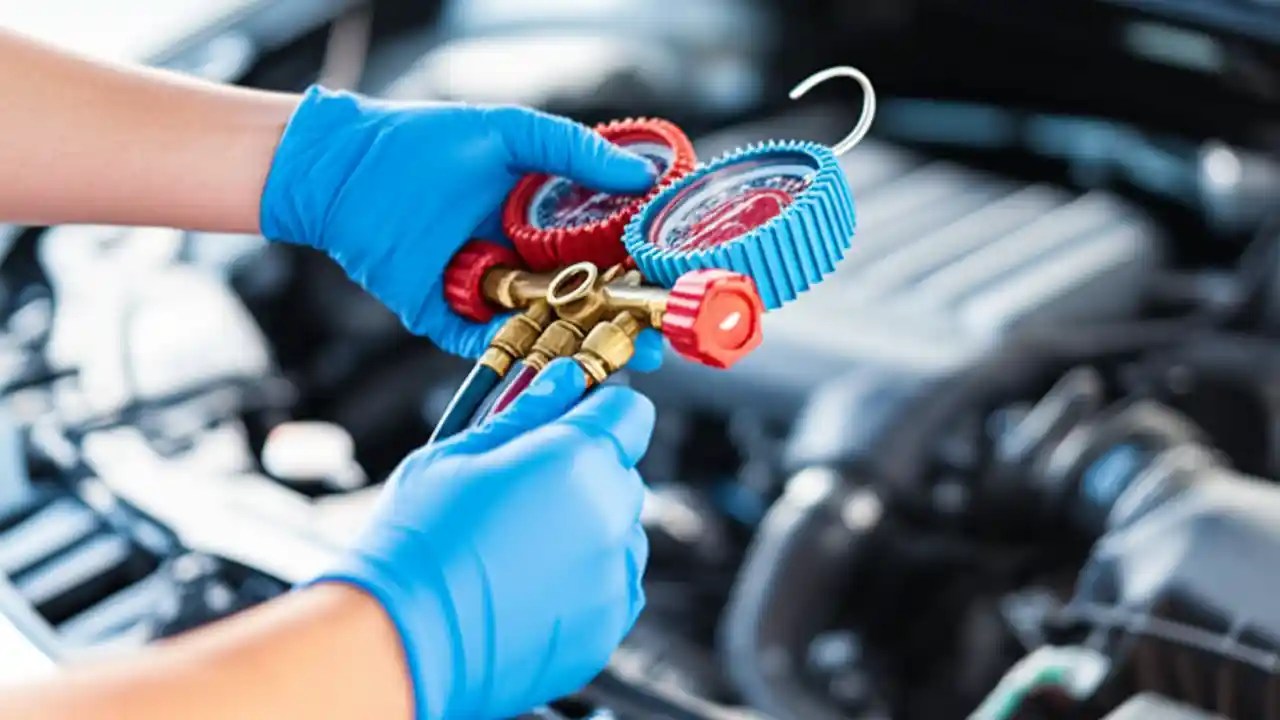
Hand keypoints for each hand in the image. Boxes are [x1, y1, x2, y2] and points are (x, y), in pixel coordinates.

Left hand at [259, 86, 656, 358]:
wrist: (348, 169)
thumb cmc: (426, 143)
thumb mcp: (512, 134)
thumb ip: (574, 152)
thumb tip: (642, 174)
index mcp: (540, 221)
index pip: (602, 252)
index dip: (637, 271)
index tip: (670, 285)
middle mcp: (519, 261)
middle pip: (582, 300)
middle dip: (621, 321)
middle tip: (655, 336)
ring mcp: (486, 293)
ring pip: (542, 328)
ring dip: (579, 345)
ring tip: (617, 356)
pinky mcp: (449, 319)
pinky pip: (489, 344)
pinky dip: (518, 353)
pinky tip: (554, 363)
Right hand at [316, 358, 653, 719]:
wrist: (397, 644)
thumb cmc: (415, 542)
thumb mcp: (457, 455)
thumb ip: (525, 413)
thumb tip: (564, 380)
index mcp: (578, 461)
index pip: (628, 411)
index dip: (599, 408)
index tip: (569, 420)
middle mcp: (610, 519)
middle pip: (624, 473)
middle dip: (586, 471)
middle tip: (522, 488)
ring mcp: (611, 581)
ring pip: (622, 534)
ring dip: (589, 529)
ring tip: (518, 546)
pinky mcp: (605, 631)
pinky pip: (612, 588)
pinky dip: (584, 581)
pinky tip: (528, 586)